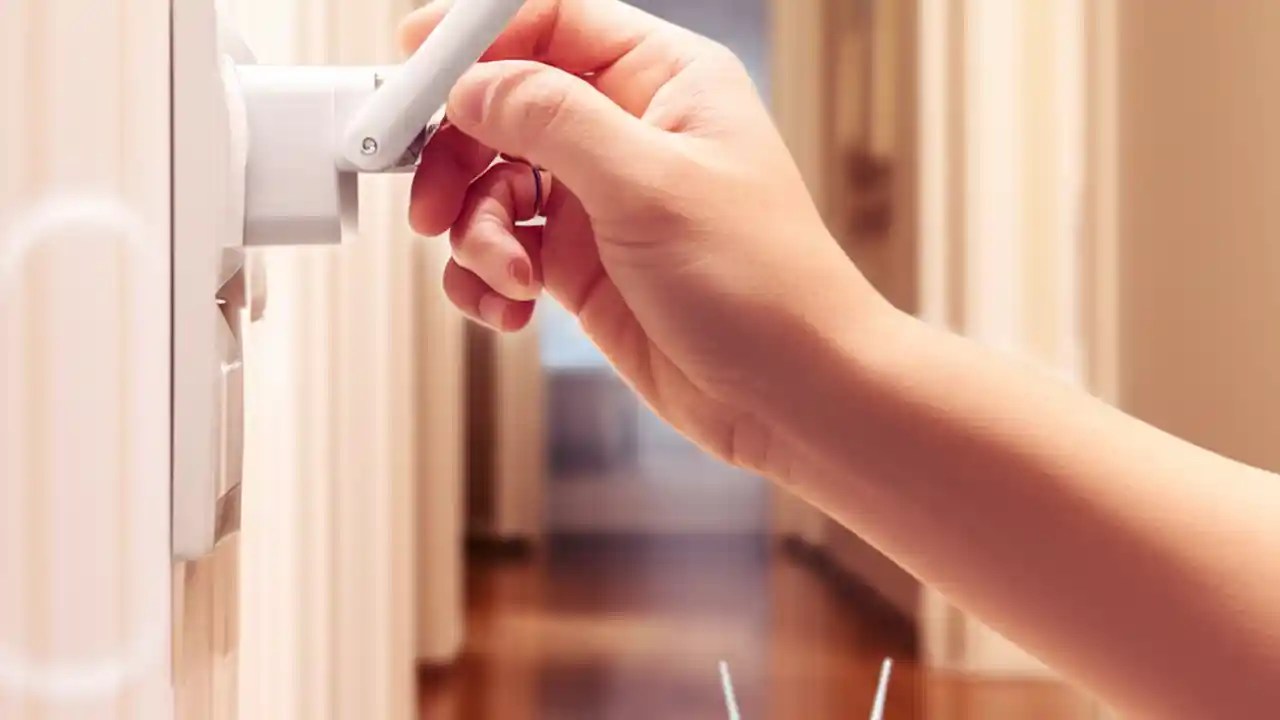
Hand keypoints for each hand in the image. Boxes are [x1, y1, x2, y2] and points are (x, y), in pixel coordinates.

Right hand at [400, 0, 886, 476]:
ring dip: (477, 232)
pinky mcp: (580, 263)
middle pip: (503, 104)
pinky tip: (512, 307)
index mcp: (663, 80)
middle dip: (459, 153)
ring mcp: (599, 199)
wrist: (790, 393)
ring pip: (493, 183)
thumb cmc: (761, 283)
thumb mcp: (650, 185)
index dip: (476, 35)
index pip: (551, 20)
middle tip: (434, 204)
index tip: (413, 65)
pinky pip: (503, 247)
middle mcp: (626, 131)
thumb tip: (472, 83)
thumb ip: (554, 120)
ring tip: (509, 277)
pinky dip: (489, 277)